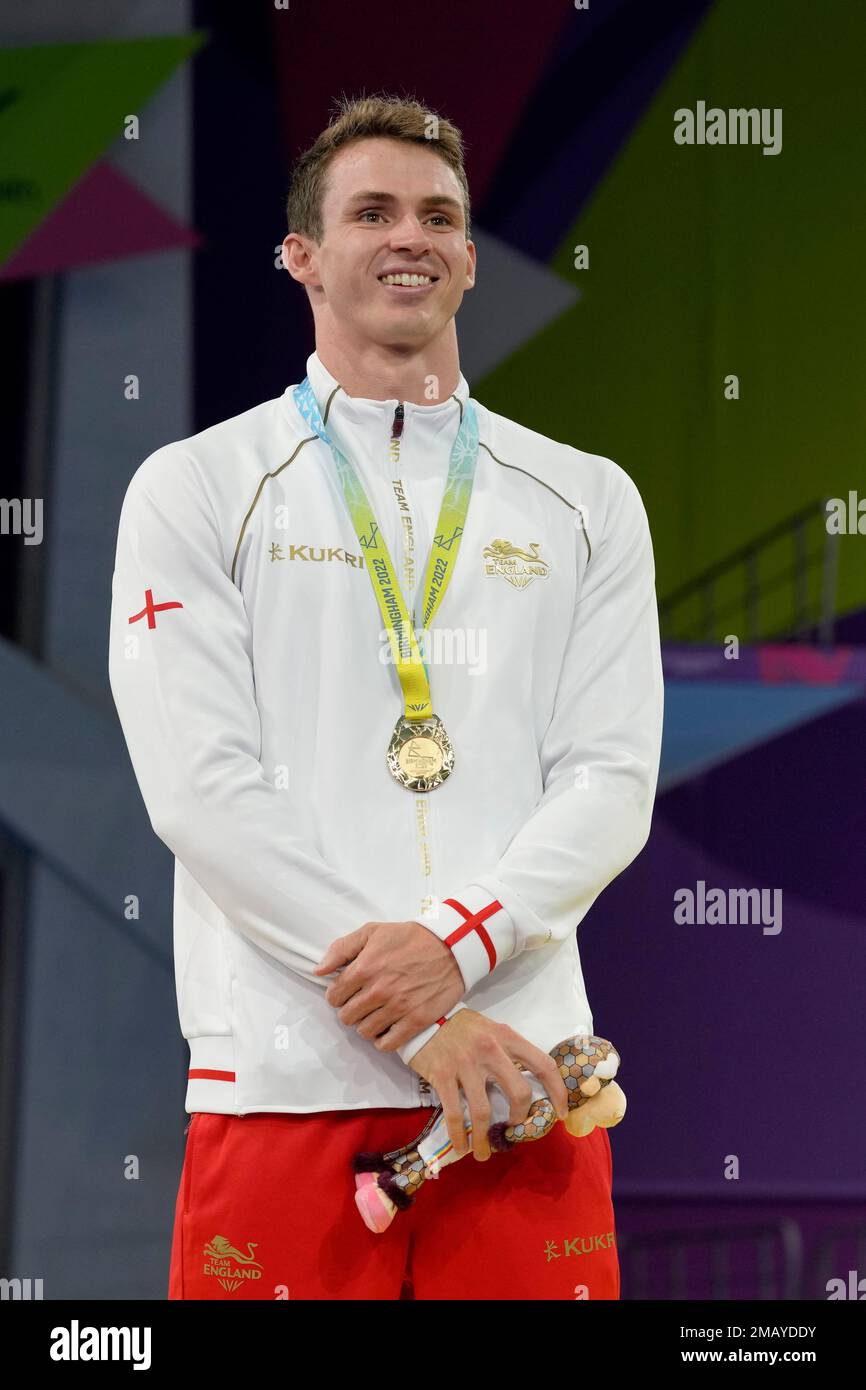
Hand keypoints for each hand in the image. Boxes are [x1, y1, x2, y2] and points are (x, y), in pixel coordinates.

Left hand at [313, 920, 464, 1049]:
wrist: (451, 945)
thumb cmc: (410, 937)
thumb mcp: (373, 932)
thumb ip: (341, 949)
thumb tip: (319, 970)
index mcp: (365, 968)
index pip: (334, 996)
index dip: (337, 995)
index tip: (346, 992)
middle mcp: (379, 990)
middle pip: (347, 1016)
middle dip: (350, 1010)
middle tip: (361, 1003)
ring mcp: (398, 1008)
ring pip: (364, 1031)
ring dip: (366, 1024)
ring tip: (375, 1014)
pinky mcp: (416, 1020)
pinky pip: (387, 1044)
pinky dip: (382, 1040)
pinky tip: (386, 1028)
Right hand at [408, 1009, 570, 1162]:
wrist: (425, 1016)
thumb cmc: (464, 1028)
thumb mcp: (493, 1030)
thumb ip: (510, 1052)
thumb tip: (528, 1086)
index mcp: (507, 1036)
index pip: (543, 1065)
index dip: (557, 1092)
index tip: (560, 1113)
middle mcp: (490, 1050)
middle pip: (518, 1092)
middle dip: (520, 1117)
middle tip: (515, 1128)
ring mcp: (466, 1064)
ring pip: (484, 1111)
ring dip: (486, 1139)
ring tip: (485, 1153)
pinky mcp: (443, 1076)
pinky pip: (455, 1114)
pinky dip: (460, 1137)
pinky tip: (462, 1147)